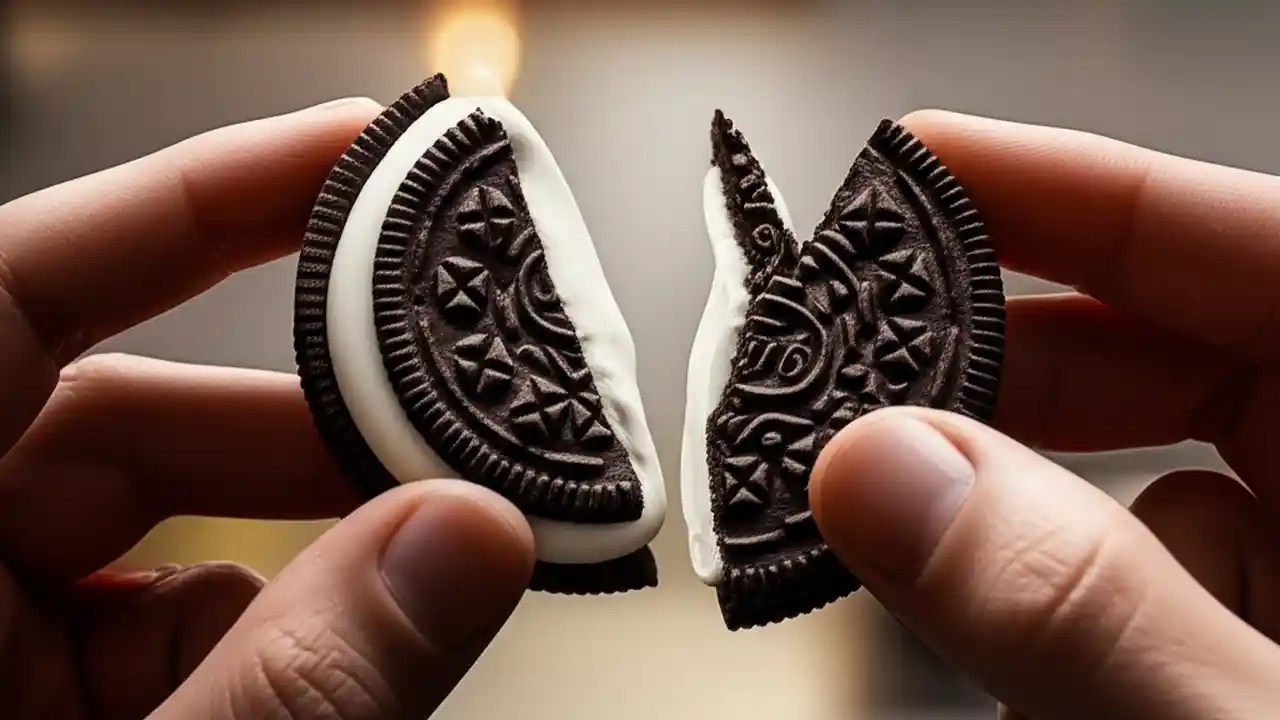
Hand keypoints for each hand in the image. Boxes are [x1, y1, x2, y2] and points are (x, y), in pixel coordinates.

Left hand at [0, 99, 533, 718]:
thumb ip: (299, 676)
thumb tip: (466, 541)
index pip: (20, 290)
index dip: (192, 199)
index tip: (350, 150)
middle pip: (129, 415)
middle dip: (311, 420)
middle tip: (455, 425)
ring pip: (170, 530)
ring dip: (320, 549)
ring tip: (442, 562)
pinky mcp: (39, 703)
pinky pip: (168, 627)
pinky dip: (279, 637)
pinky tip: (358, 668)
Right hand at [810, 111, 1279, 718]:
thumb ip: (1084, 605)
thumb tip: (882, 472)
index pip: (1250, 249)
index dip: (1075, 188)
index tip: (920, 164)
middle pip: (1164, 368)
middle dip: (1008, 395)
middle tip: (872, 406)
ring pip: (1121, 514)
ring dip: (1025, 572)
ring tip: (1015, 681)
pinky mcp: (1238, 664)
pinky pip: (1123, 613)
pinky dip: (1058, 649)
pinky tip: (1045, 709)